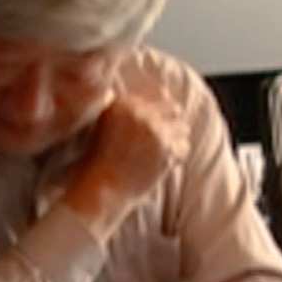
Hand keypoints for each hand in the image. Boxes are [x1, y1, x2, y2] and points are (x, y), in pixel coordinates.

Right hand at [63, 68, 190, 236]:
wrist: (100, 189)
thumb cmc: (97, 161)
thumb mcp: (103, 123)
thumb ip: (124, 107)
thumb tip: (146, 99)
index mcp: (125, 103)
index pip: (158, 92)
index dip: (161, 104)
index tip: (159, 115)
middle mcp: (143, 114)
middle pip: (174, 108)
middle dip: (170, 119)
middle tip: (163, 133)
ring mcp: (157, 132)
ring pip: (183, 127)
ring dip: (176, 136)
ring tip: (164, 148)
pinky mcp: (168, 152)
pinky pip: (184, 147)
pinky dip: (177, 154)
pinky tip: (166, 160)